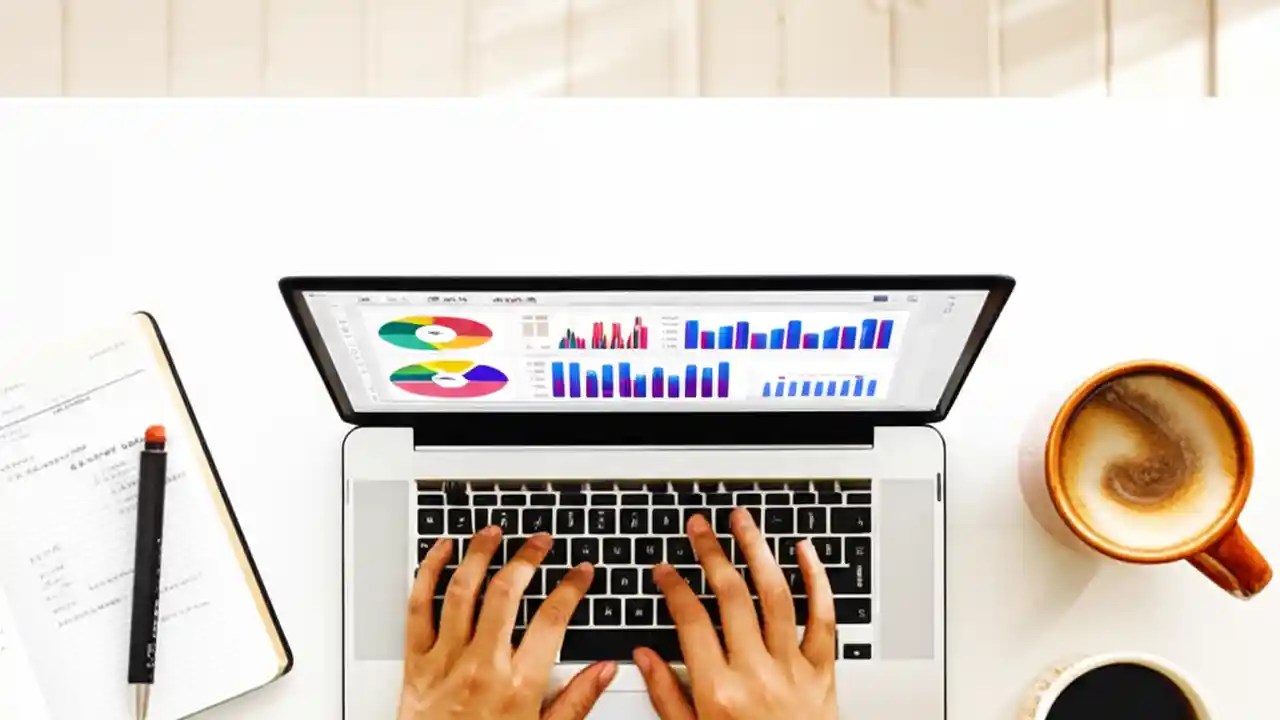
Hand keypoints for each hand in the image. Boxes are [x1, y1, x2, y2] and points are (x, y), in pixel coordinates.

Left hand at [399, 527, 616, 719]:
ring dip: (480, 555)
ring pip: (462, 592)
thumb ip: (576, 702)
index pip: (552, 620)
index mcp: (517, 686)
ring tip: (494, 533)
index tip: (581, 572)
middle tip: (540, 541)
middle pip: (507, 594)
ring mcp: (446, 663)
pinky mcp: (416, 665)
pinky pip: (417, 609)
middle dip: (528, 558)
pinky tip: (440, 552)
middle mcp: (481, 667)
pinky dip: (427, 574)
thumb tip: (605, 671)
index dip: (571, 588)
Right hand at [634, 509, 837, 719]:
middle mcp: (756, 675)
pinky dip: (817, 581)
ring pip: (776, 596)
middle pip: (731, 597)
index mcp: (718, 693)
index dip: (674, 587)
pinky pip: (824, 619)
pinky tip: (805, 552)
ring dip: (757, 551)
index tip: (664, 568)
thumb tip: (643, 657)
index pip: (690, 621)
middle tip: (699, 526)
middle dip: (711, 553)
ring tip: (743, 521)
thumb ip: (667, 697)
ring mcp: (793, 671)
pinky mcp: (823, 675)